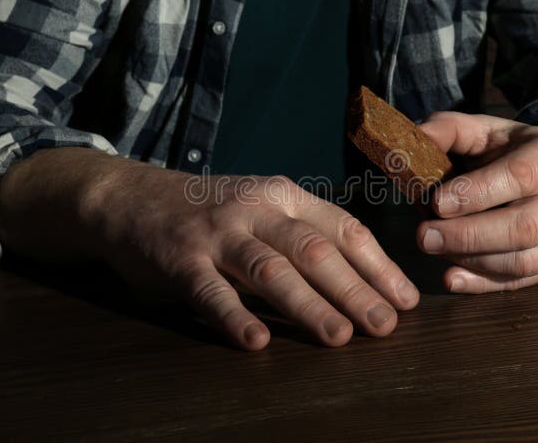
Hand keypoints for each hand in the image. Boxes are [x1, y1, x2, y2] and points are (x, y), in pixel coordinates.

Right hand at [96, 167, 419, 349]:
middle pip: (314, 251)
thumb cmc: (210, 211)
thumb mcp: (261, 206)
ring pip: (270, 270)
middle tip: (385, 326)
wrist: (131, 196)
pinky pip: (209, 290)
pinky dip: (234, 315)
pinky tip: (256, 341)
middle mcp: (255, 210)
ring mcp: (217, 233)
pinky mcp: (179, 258)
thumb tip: (362, 279)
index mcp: (283, 197)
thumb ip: (301, 233)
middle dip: (355, 290)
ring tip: (339, 337)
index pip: (343, 229)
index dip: (377, 266)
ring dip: (308, 305)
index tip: (406, 300)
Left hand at [415, 107, 537, 293]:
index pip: (521, 176)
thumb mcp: (491, 130)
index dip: (477, 192)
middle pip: (524, 227)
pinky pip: (521, 282)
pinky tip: (452, 278)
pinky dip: (482, 284)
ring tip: (435, 248)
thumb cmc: (522, 151)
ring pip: (522, 262)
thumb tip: (416, 137)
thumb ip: (452, 129)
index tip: (437, 203)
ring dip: (471, 260)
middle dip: (468, 235)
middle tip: (424, 235)